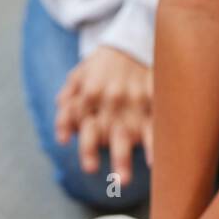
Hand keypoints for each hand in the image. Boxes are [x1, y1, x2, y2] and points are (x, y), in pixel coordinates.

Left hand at [54, 46, 152, 183]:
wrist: (134, 37)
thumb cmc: (103, 62)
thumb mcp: (80, 74)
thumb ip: (68, 100)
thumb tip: (63, 135)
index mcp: (90, 94)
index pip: (83, 124)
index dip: (85, 146)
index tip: (89, 168)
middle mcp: (110, 100)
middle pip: (104, 133)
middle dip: (102, 155)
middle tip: (106, 179)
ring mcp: (133, 100)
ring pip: (128, 132)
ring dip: (125, 157)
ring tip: (123, 181)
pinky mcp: (153, 98)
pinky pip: (155, 123)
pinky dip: (154, 142)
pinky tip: (154, 161)